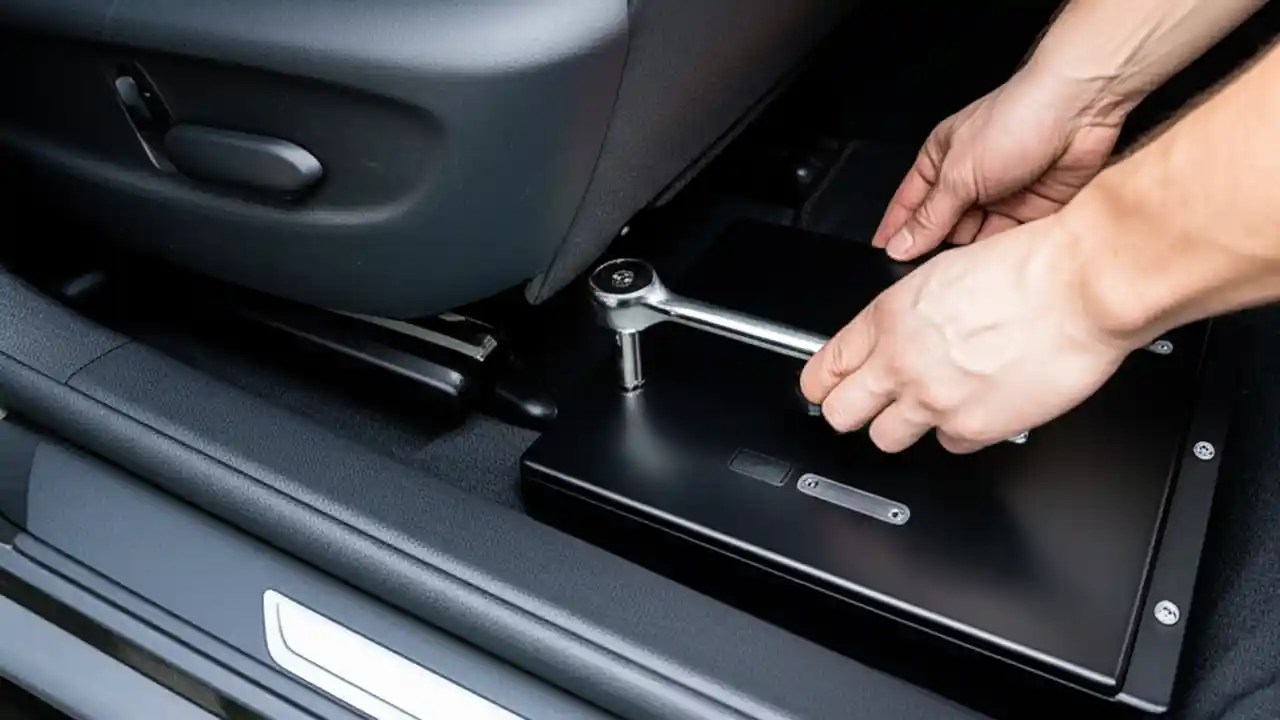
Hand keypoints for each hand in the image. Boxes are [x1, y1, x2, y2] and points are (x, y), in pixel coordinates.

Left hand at [801, 217, 1139, 453]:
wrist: (1082, 285)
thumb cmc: (1029, 267)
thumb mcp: (942, 272)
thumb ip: (906, 314)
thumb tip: (891, 336)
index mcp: (888, 317)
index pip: (823, 368)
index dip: (822, 383)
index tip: (825, 389)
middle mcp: (901, 361)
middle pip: (839, 413)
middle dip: (850, 411)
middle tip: (867, 406)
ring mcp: (933, 399)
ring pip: (885, 438)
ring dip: (903, 424)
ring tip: (930, 403)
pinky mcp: (972, 428)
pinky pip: (948, 444)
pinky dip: (960, 430)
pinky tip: (977, 404)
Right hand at [871, 68, 1127, 261]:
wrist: (1081, 110)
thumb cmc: (1015, 122)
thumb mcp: (958, 175)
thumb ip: (929, 217)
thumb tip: (899, 246)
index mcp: (940, 160)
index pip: (909, 204)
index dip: (896, 231)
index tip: (884, 260)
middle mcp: (967, 179)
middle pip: (941, 225)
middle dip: (933, 247)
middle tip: (923, 275)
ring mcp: (999, 195)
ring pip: (973, 237)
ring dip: (967, 253)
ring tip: (956, 275)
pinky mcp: (1031, 210)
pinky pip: (1006, 240)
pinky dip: (998, 253)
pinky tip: (989, 267)